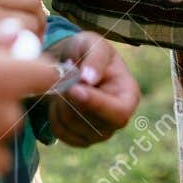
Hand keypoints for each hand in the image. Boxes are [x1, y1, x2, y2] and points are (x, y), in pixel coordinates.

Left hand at [45, 32, 140, 146]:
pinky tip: (60, 98)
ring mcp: (100, 133)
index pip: (118, 113)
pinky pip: (60, 132)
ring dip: (60, 104)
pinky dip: (53, 114)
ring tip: (64, 83)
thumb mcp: (94, 43)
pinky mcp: (80, 139)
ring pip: (72, 127)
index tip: (74, 88)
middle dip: (71, 100)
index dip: (95, 104)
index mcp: (129, 96)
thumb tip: (89, 79)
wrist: (71, 61)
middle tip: (64, 75)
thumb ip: (95, 58)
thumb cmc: (87, 50)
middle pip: (91, 122)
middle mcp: (118, 119)